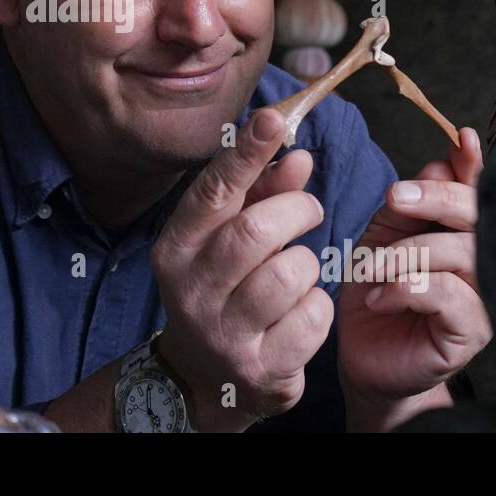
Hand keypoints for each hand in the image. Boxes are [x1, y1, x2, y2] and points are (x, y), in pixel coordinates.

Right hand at [152, 107, 331, 432]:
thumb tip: (297, 154)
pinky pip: (313, 318)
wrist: (205, 378)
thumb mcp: (229, 238)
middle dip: (296, 210)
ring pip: (289, 274)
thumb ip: (262, 194)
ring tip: (298, 271)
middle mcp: (191, 290)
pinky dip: (318, 307)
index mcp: (177, 247)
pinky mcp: (260, 368)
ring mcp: (224, 333)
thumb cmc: (224, 287)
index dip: (246, 153)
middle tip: (308, 210)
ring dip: (308, 264)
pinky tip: (301, 312)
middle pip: (256, 231)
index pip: (213, 192)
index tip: (273, 117)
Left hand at [337, 127, 491, 429]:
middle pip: (481, 216)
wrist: (363, 353)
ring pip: (463, 254)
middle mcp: (488, 261)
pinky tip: (379, 296)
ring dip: (408, 253)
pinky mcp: (473, 332)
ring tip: (368, 267)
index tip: (462, 138)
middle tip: (397, 197)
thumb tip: (443, 161)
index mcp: (466, 231)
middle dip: (438, 199)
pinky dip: (407, 288)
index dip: (475, 164)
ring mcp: (487, 298)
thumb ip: (412, 200)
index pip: (480, 190)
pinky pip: (447, 295)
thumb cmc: (377, 289)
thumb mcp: (384, 234)